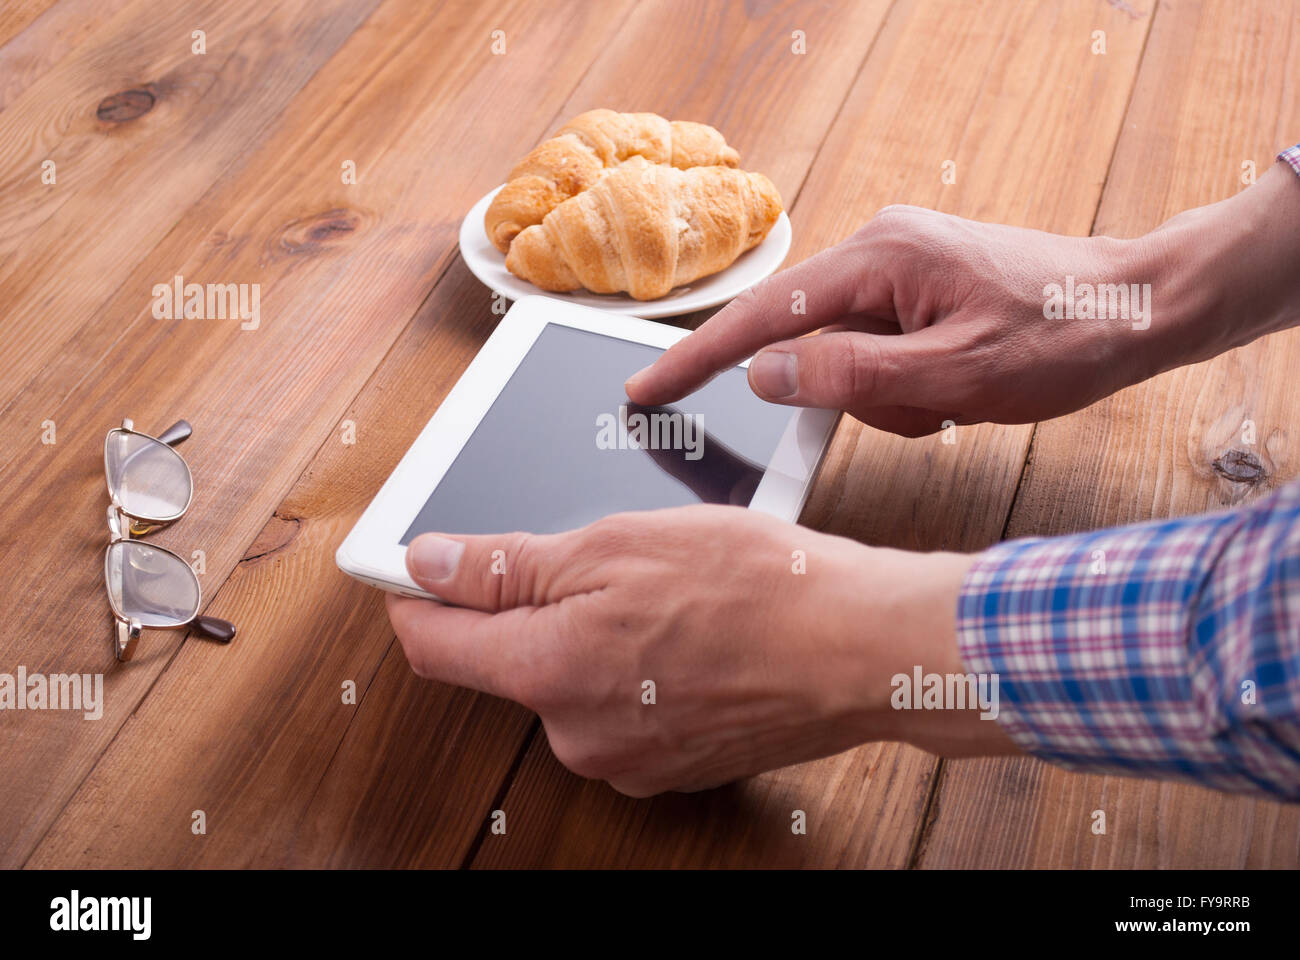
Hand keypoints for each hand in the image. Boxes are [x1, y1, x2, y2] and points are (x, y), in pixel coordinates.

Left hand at [387, 506, 1015, 796]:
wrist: (859, 650)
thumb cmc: (756, 588)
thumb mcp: (617, 544)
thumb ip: (507, 565)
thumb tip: (429, 565)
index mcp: (548, 673)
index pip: (432, 644)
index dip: (416, 596)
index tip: (418, 567)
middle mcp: (576, 734)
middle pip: (510, 662)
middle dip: (533, 608)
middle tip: (593, 556)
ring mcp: (627, 760)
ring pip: (573, 682)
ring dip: (593, 637)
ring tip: (661, 594)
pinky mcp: (671, 765)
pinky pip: (625, 708)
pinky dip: (638, 670)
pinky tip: (686, 634)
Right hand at [625, 162, 1299, 435]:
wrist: (1139, 308)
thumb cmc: (1061, 337)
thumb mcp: (952, 375)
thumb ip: (847, 377)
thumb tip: (763, 374)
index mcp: (880, 258)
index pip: (762, 317)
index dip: (697, 356)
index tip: (646, 387)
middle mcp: (880, 251)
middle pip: (808, 341)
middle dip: (851, 394)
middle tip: (927, 406)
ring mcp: (899, 270)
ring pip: (845, 357)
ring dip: (890, 398)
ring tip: (958, 399)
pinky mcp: (918, 292)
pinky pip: (877, 352)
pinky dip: (907, 389)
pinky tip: (959, 390)